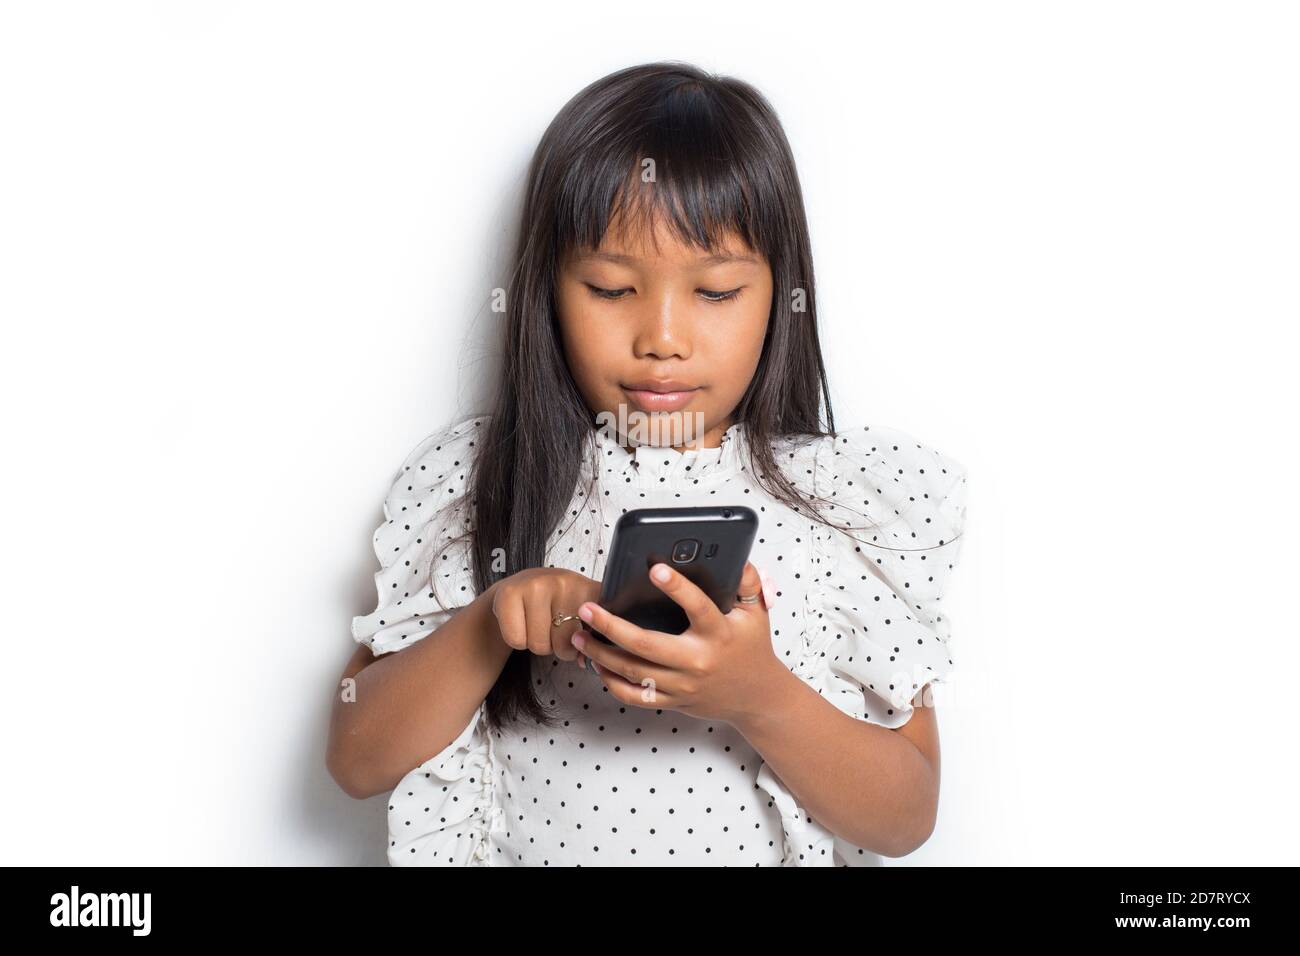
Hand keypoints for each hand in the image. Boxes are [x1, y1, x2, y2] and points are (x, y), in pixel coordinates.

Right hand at [488, 567, 601, 662]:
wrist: (517, 588)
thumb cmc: (552, 606)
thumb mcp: (579, 614)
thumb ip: (591, 636)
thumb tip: (585, 659)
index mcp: (588, 588)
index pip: (600, 623)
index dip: (591, 642)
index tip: (584, 639)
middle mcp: (565, 581)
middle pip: (565, 643)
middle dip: (558, 648)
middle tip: (553, 631)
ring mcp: (537, 584)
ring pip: (539, 644)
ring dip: (537, 643)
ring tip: (537, 624)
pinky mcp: (510, 592)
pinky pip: (516, 640)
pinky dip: (517, 640)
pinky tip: (521, 622)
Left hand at [571, 561, 785, 724]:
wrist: (757, 698)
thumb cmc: (753, 649)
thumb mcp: (756, 613)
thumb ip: (748, 584)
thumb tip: (737, 559)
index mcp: (718, 634)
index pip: (697, 607)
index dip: (677, 587)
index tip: (655, 568)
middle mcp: (697, 661)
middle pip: (646, 645)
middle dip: (611, 626)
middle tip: (587, 608)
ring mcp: (682, 685)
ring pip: (633, 672)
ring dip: (600, 654)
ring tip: (579, 635)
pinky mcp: (672, 701)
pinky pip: (635, 696)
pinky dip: (611, 682)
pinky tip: (597, 664)